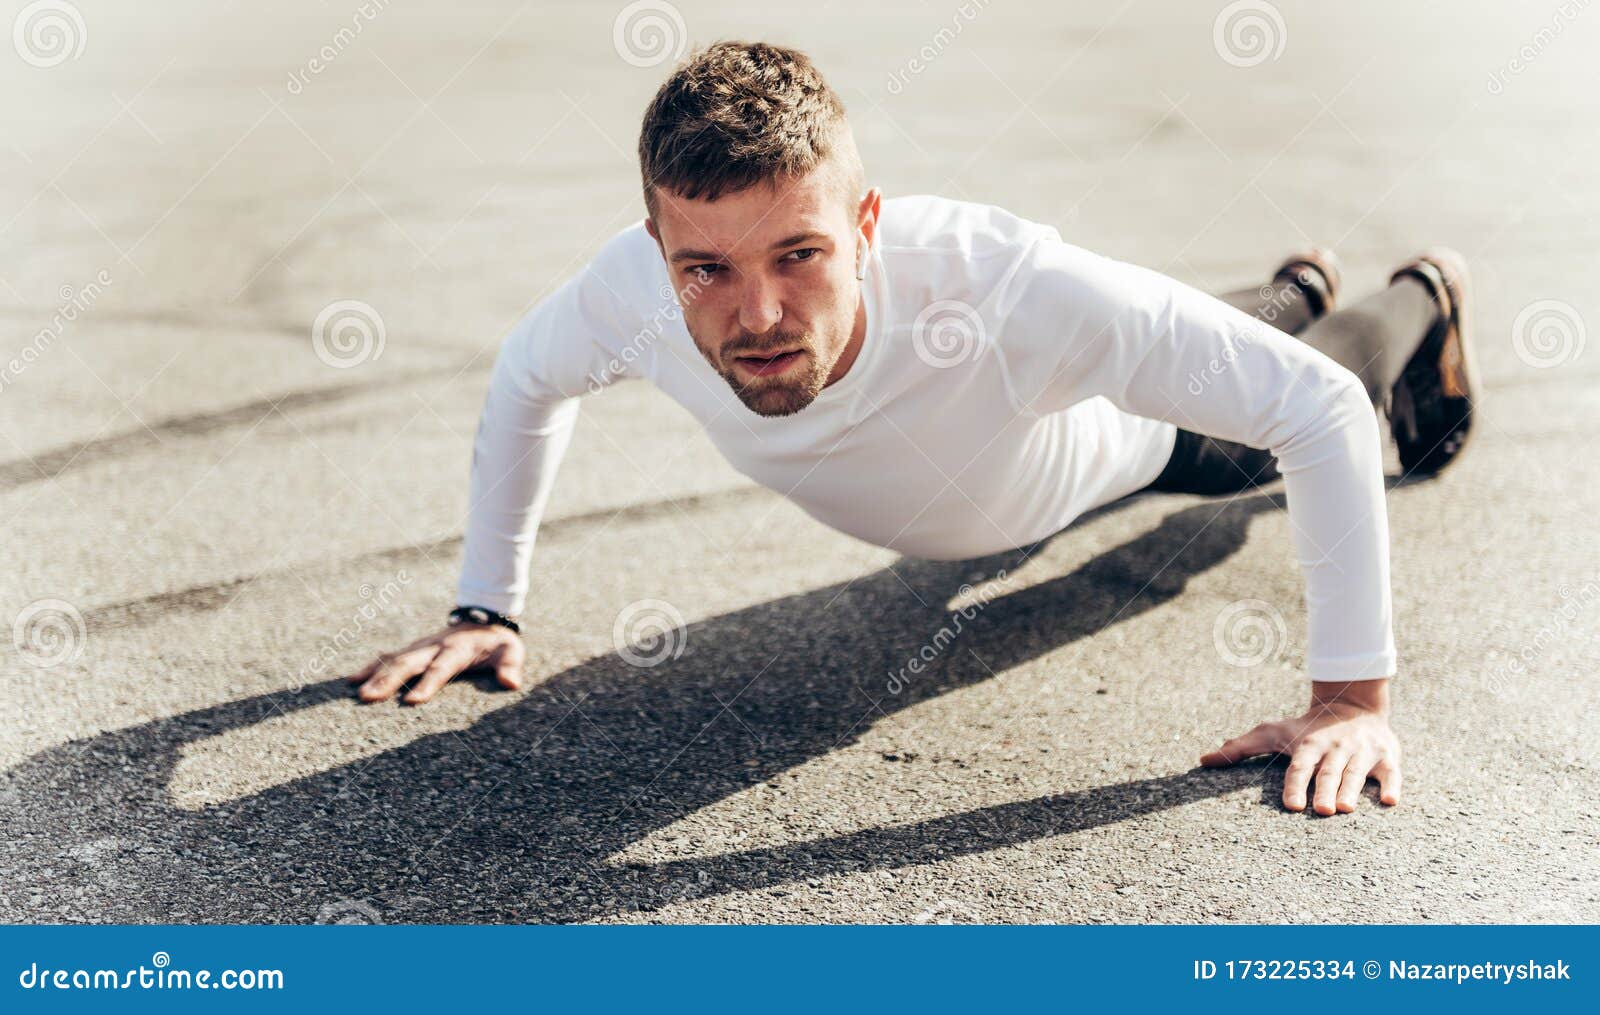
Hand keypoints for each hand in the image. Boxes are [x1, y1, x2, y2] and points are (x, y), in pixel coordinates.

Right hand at [347, 623, 524, 704]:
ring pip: (394, 659)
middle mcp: (434, 646)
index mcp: (458, 649)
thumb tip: (512, 682)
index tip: (411, 701)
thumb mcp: (511, 651)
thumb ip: (510, 666)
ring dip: (375, 674)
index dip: (427, 684)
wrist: (484, 616)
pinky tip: (352, 679)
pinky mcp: (413, 648)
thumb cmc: (498, 642)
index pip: (441, 668)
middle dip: (388, 680)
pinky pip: (389, 657)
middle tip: (368, 698)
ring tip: (356, 691)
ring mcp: (421, 646)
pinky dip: (371, 666)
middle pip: (409, 663)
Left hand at [1200, 678, 1400, 814]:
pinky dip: (1392, 786)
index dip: (1294, 784)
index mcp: (1308, 745)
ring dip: (1353, 790)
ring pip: (1357, 773)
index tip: (1290, 805)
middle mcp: (1335, 748)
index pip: (1299, 767)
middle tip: (1322, 810)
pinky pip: (1391, 773)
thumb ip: (1240, 748)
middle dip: (1325, 789)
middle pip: (1329, 772)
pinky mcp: (1386, 756)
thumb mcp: (1273, 733)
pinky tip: (1390, 801)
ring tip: (1346, 809)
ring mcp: (1362, 752)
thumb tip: (1202, 760)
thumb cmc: (1306, 729)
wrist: (1352, 703)